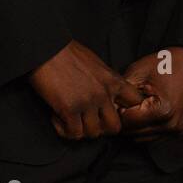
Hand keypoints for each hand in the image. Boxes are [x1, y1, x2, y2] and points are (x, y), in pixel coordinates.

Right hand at [28, 40, 145, 140]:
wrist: (47, 49)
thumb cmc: (69, 54)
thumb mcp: (98, 65)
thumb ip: (106, 82)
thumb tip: (108, 96)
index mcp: (113, 81)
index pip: (135, 102)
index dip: (124, 110)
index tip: (110, 111)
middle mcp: (104, 93)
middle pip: (115, 127)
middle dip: (102, 128)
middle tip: (88, 122)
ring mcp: (88, 102)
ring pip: (93, 133)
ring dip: (81, 130)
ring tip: (71, 120)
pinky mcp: (69, 109)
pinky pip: (74, 133)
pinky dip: (65, 130)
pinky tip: (57, 119)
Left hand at [117, 47, 182, 141]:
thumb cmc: (166, 64)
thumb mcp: (137, 73)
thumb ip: (120, 94)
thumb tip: (106, 109)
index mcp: (162, 111)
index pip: (126, 123)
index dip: (117, 111)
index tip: (117, 101)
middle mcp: (171, 124)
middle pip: (133, 133)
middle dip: (125, 120)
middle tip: (125, 103)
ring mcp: (177, 129)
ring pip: (142, 137)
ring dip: (136, 126)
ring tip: (136, 107)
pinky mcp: (180, 130)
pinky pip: (154, 135)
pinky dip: (147, 127)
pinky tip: (147, 113)